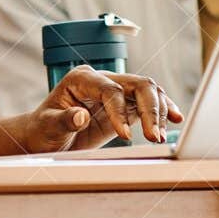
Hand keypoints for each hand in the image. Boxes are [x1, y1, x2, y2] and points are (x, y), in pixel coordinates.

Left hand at [23, 66, 183, 152]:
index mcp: (81, 78)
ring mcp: (115, 91)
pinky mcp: (124, 106)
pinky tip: (176, 120)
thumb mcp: (48, 128)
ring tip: (161, 137)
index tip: (125, 136)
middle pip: (137, 84)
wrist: (43, 138)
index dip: (120, 111)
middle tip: (155, 137)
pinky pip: (149, 104)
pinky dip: (163, 112)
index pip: (110, 89)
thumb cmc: (42, 131)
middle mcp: (101, 80)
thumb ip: (63, 121)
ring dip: (160, 112)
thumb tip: (80, 116)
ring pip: (148, 92)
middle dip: (151, 109)